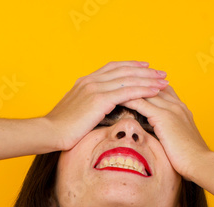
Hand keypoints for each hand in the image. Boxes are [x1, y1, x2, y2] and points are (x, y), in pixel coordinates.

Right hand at [44, 61, 168, 151]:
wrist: (50, 132)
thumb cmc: (60, 129)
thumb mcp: (75, 112)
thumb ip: (87, 106)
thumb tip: (96, 111)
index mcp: (85, 82)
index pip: (113, 68)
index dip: (131, 66)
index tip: (145, 66)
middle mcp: (91, 81)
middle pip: (124, 70)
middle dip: (145, 71)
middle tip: (160, 72)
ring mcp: (95, 88)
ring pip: (128, 79)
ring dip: (148, 80)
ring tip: (163, 81)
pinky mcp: (100, 100)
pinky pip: (127, 92)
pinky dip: (143, 90)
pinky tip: (154, 92)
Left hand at [121, 85, 212, 181]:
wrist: (200, 162)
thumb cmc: (190, 157)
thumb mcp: (178, 140)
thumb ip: (169, 133)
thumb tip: (159, 138)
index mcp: (181, 108)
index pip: (161, 90)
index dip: (147, 85)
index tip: (132, 85)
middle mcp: (176, 104)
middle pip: (152, 86)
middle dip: (135, 82)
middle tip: (117, 81)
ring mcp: (170, 109)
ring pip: (146, 92)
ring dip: (129, 88)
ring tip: (112, 87)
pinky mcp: (163, 117)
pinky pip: (142, 104)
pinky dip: (129, 99)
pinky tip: (116, 99)